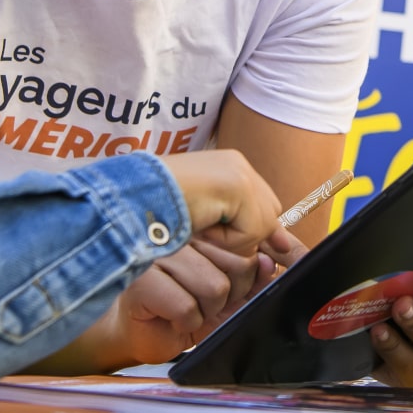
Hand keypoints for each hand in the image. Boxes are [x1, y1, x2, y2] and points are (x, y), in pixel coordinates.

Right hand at [109, 237, 280, 365]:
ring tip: (184, 309)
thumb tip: (270, 265)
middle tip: (200, 303)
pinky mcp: (141, 279)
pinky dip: (184, 323)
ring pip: (215, 287)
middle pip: (238, 267)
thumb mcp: (228, 296)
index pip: (249, 251)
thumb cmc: (182, 310)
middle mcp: (181, 234)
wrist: (143, 335)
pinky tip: (170, 317)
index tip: (221, 292)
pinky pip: (187, 307)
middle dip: (226, 299)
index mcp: (203, 230)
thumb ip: (253, 279)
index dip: (244, 283)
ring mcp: (158, 253)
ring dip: (204, 312)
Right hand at [159, 149, 281, 254]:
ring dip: (231, 238)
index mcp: (226, 166)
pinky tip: (201, 224)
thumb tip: (279, 242)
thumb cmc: (154, 210)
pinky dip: (225, 239)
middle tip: (215, 235)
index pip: (263, 202)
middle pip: (270, 213)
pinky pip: (250, 231)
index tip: (276, 248)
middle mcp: (236, 164)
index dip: (261, 227)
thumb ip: (233, 222)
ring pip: (262, 225)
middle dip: (251, 234)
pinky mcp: (238, 186)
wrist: (133, 196)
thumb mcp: (201, 216)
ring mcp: (239, 172)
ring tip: (200, 225)